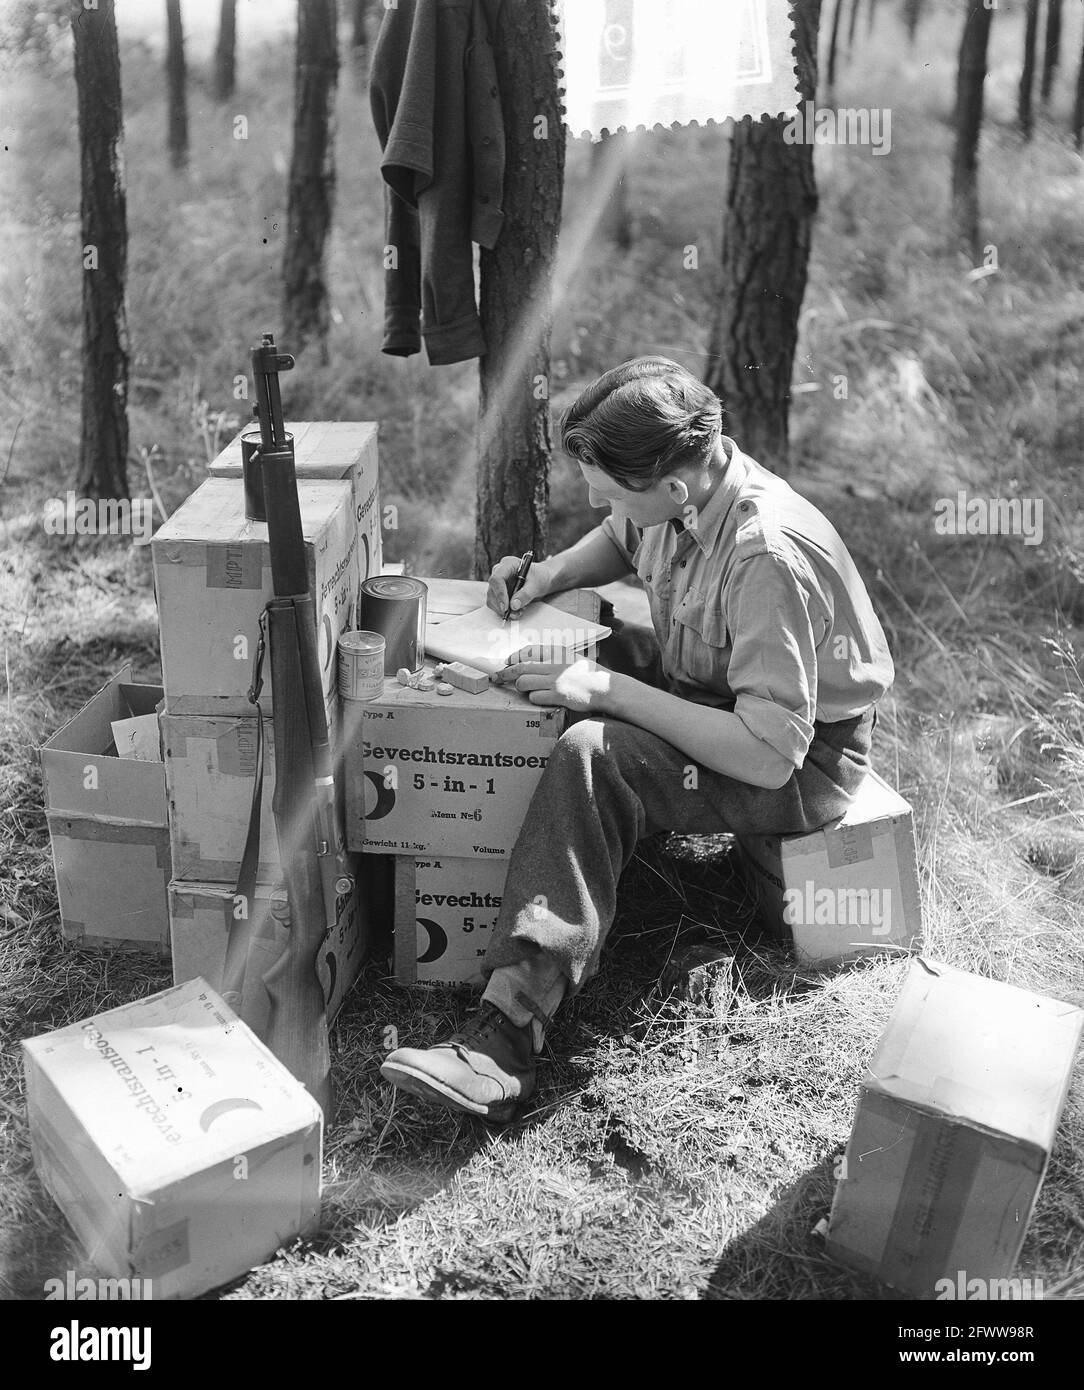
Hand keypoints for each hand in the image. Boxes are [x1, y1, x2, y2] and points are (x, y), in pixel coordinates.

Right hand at [486, 555, 553, 617]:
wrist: (541, 579)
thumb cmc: (539, 577)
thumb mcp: (536, 585)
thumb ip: (525, 594)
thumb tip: (513, 606)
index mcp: (508, 564)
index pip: (497, 578)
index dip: (500, 594)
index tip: (506, 607)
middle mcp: (499, 572)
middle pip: (492, 590)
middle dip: (502, 605)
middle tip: (514, 614)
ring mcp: (497, 582)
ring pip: (491, 599)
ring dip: (503, 610)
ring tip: (519, 612)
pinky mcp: (497, 592)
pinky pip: (495, 604)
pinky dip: (504, 611)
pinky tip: (516, 611)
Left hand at [495, 658, 617, 714]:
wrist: (606, 688)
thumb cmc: (589, 674)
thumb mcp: (571, 658)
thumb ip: (553, 658)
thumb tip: (530, 662)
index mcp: (557, 652)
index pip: (528, 651)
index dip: (513, 657)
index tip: (506, 662)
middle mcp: (554, 664)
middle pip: (520, 667)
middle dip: (505, 673)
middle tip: (497, 678)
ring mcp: (555, 680)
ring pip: (523, 683)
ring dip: (520, 687)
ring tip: (526, 689)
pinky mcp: (557, 695)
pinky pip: (534, 697)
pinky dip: (534, 698)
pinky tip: (541, 698)